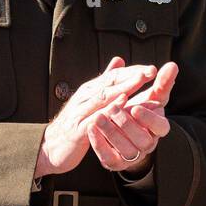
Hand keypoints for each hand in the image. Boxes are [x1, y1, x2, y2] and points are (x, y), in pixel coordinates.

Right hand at [34, 57, 159, 178]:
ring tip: (139, 81)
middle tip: (151, 71)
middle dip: (132, 76)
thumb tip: (119, 59)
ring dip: (122, 88)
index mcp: (90, 90)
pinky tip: (120, 107)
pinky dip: (107, 111)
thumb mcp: (91, 99)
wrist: (52, 146)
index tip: (153, 68)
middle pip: (110, 82)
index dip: (133, 71)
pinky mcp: (78, 129)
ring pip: (103, 97)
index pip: (114, 76)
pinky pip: (94, 118)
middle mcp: (85, 97)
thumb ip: (106, 81)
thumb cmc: (75, 121)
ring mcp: (80, 112)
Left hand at [88, 60, 179, 174]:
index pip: (161, 127)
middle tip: (113, 108)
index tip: (135, 107)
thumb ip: (162, 82)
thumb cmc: (141, 111)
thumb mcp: (152, 97)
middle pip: (142, 140)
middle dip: (126, 124)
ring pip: (125, 150)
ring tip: (98, 116)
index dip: (149, 119)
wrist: (125, 135)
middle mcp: (148, 145)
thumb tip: (173, 65)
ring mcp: (133, 156)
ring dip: (111, 133)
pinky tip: (90, 128)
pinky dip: (99, 144)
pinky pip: (108, 158)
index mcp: (159, 129)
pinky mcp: (116, 163)